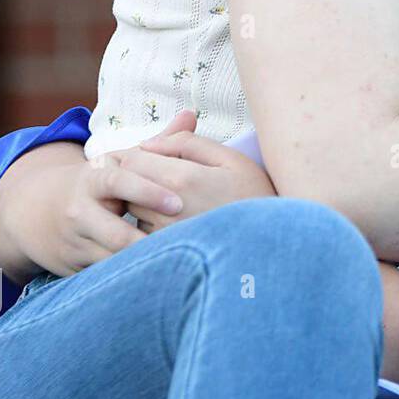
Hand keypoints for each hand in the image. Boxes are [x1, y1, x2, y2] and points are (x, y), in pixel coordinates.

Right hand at [43, 111, 198, 274]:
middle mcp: (79, 211)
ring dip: (145, 263)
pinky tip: (161, 277)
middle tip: (184, 243)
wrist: (41, 214)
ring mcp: (76, 242)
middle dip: (148, 241)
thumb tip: (192, 115)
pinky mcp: (75, 268)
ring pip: (113, 259)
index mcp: (93, 179)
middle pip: (115, 232)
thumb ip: (158, 143)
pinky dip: (134, 278)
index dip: (147, 192)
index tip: (178, 204)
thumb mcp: (121, 161)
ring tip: (180, 262)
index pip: (118, 182)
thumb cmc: (100, 185)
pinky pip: (108, 276)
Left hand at [120, 118, 276, 231]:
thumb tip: (149, 143)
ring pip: (134, 210)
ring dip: (146, 203)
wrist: (270, 245)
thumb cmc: (254, 198)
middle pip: (128, 186)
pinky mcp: (165, 255)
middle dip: (141, 179)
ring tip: (179, 203)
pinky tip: (181, 223)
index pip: (133, 160)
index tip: (157, 159)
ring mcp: (163, 236)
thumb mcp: (230, 159)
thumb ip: (187, 143)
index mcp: (181, 178)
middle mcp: (166, 209)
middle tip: (168, 180)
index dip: (141, 155)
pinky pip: (144, 234)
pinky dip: (155, 225)